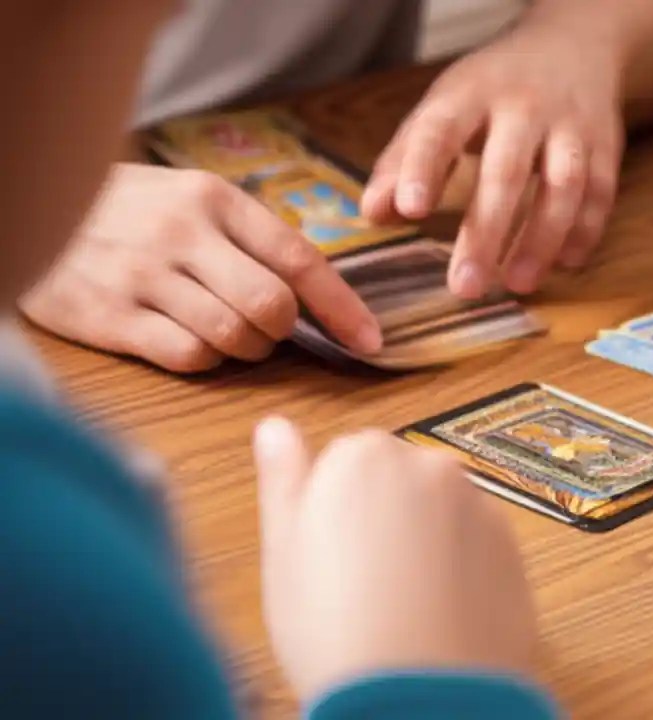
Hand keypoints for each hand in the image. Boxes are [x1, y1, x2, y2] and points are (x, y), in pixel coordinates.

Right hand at [19, 164, 380, 372]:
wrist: (37, 204)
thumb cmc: (133, 210)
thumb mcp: (193, 199)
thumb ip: (252, 238)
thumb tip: (320, 295)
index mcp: (215, 199)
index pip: (299, 259)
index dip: (343, 307)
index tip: (371, 340)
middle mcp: (182, 234)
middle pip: (273, 307)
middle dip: (284, 331)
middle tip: (269, 329)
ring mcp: (143, 275)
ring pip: (235, 337)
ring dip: (246, 348)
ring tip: (227, 332)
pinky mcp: (110, 316)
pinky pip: (190, 357)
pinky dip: (205, 360)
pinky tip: (188, 339)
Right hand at [253, 418, 536, 702]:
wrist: (419, 693)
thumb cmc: (336, 629)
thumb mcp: (282, 551)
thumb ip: (283, 478)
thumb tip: (275, 427)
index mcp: (363, 455)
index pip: (344, 459)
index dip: (332, 511)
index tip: (326, 553)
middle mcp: (428, 465)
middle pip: (398, 478)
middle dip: (382, 515)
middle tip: (359, 582)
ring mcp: (478, 503)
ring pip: (440, 511)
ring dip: (425, 539)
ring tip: (400, 603)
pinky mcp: (512, 545)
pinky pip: (477, 544)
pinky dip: (462, 567)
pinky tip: (437, 611)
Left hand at [362, 23, 625, 297]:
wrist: (572, 46)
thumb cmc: (492, 91)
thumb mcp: (442, 109)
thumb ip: (404, 160)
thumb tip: (372, 213)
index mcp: (470, 93)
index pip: (441, 130)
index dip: (422, 168)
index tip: (410, 210)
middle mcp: (524, 106)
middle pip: (506, 171)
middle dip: (486, 232)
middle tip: (464, 287)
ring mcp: (570, 126)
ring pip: (563, 186)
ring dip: (541, 239)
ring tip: (516, 284)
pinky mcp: (606, 146)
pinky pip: (600, 194)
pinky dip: (584, 232)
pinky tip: (564, 264)